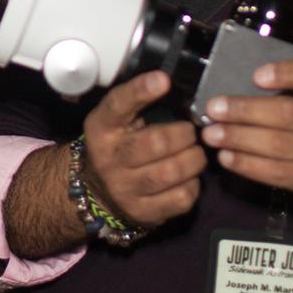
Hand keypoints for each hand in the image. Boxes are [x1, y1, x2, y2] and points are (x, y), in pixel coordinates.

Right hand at [82, 71, 207, 227]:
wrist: (97, 193)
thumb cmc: (118, 145)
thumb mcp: (117, 121)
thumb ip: (138, 104)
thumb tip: (175, 86)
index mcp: (102, 128)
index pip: (119, 105)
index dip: (141, 91)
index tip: (163, 79)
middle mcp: (109, 158)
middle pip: (157, 142)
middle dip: (185, 134)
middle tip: (191, 133)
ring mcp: (124, 189)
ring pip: (172, 172)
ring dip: (194, 159)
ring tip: (195, 153)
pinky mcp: (143, 213)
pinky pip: (181, 198)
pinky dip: (193, 185)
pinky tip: (188, 178)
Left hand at [202, 55, 292, 241]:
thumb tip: (257, 84)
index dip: (289, 72)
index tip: (256, 75)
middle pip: (290, 113)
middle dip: (246, 110)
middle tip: (214, 108)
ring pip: (280, 146)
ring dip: (240, 139)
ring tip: (212, 135)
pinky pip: (280, 173)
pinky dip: (250, 165)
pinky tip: (230, 159)